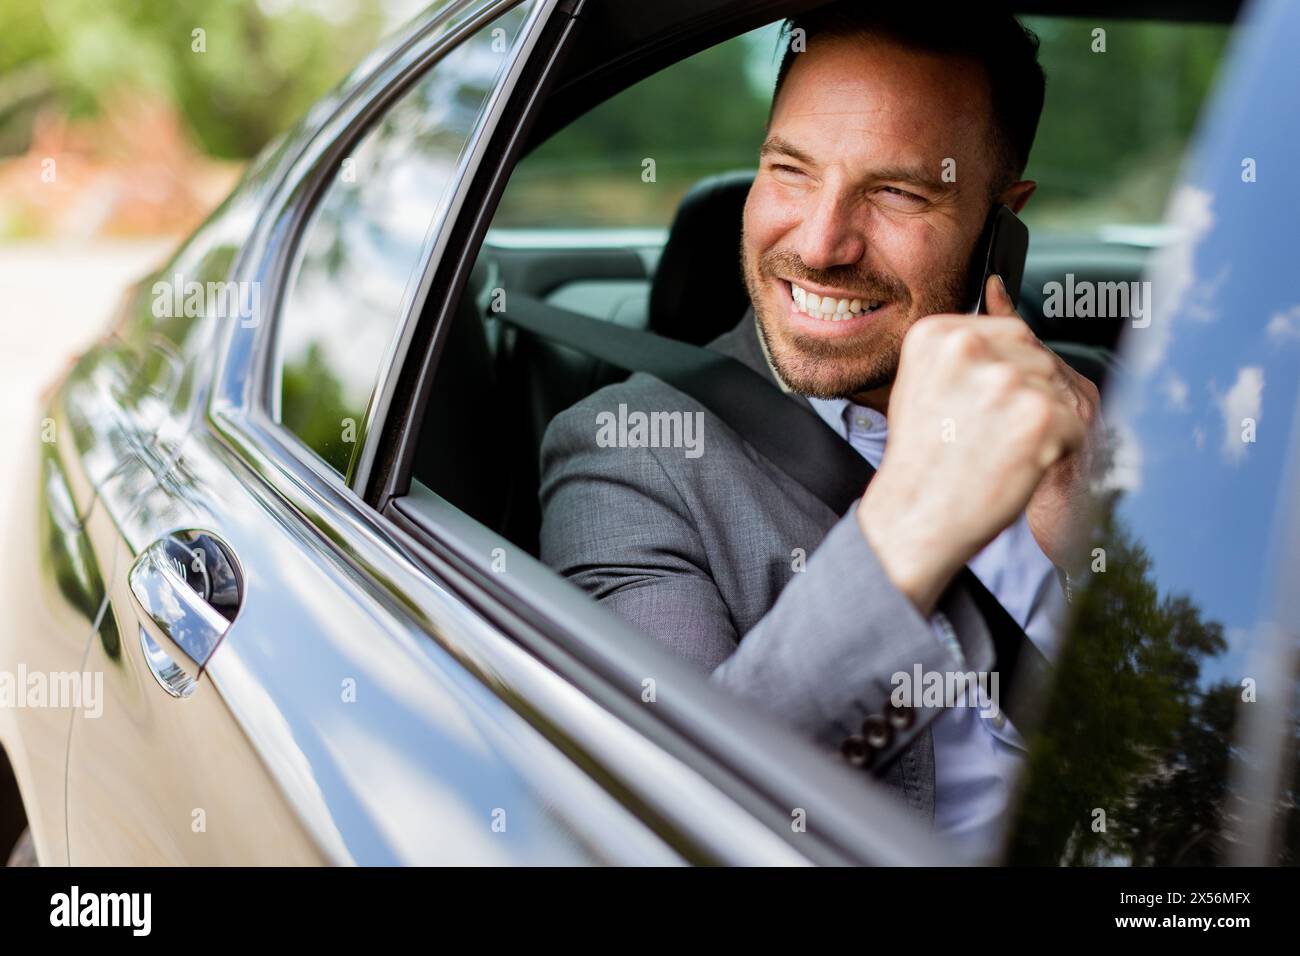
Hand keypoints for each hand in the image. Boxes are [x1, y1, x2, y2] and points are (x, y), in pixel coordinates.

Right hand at [856, 274, 1091, 614]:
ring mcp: (1007, 380)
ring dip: (1042, 425)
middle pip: (1039, 359)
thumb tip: (999, 286)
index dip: (1009, 374)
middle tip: (988, 435)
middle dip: (1028, 397)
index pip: (1011, 333)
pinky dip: (1056, 452)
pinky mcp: (1040, 416)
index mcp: (937, 333)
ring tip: (996, 451)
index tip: (985, 406)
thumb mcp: (927, 381)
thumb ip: (965, 338)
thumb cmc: (922, 458)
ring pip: (1058, 392)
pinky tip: (1016, 465)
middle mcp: (970, 348)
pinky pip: (1075, 425)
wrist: (915, 519)